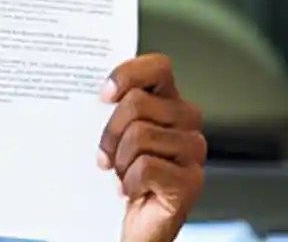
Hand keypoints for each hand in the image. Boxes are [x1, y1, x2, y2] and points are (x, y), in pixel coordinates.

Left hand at [97, 53, 205, 241]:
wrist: (139, 221)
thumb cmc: (126, 173)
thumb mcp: (118, 134)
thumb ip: (114, 109)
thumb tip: (94, 95)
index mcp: (169, 101)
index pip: (158, 67)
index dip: (128, 74)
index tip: (104, 94)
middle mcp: (187, 120)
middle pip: (137, 103)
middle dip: (110, 131)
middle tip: (104, 155)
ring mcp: (193, 150)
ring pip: (140, 135)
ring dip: (119, 161)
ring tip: (120, 174)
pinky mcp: (191, 181)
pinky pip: (146, 167)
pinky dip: (129, 182)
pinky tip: (130, 191)